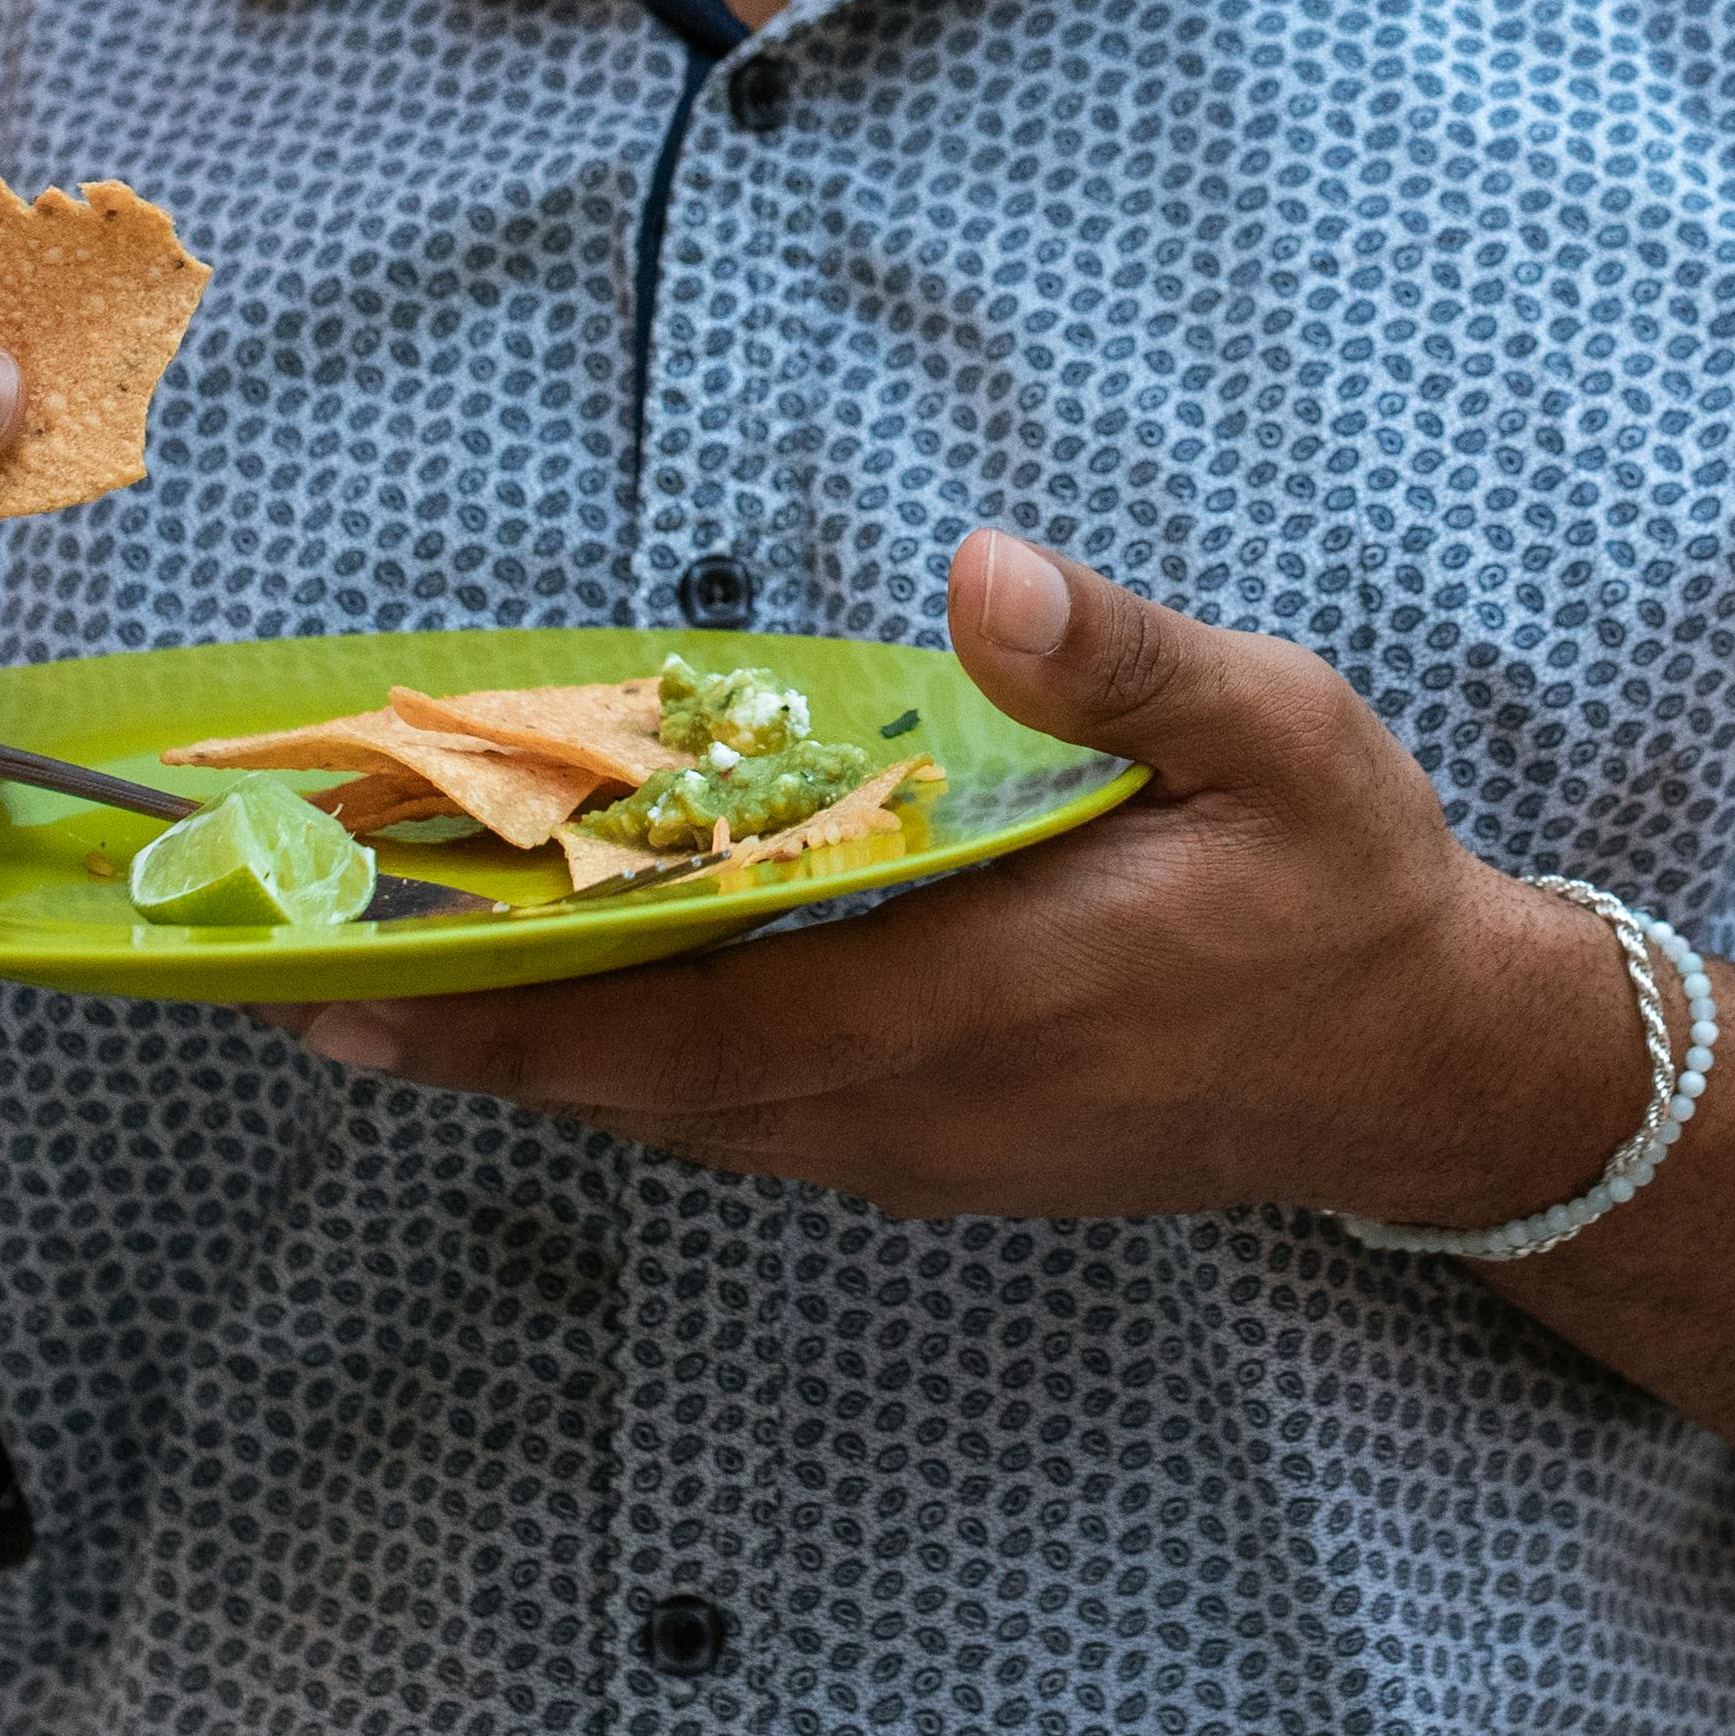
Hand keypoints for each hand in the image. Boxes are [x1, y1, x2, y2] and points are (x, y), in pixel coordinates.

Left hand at [288, 529, 1643, 1226]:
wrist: (1433, 1074)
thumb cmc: (1349, 885)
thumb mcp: (1280, 733)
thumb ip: (1124, 661)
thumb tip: (982, 569)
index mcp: (995, 989)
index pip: (711, 1018)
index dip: (527, 1010)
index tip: (367, 985)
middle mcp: (935, 1102)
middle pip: (655, 1094)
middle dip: (477, 1041)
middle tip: (302, 978)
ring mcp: (935, 1155)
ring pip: (692, 1130)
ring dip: (544, 1069)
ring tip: (392, 995)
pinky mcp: (946, 1166)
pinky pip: (753, 1140)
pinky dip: (642, 1087)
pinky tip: (577, 1024)